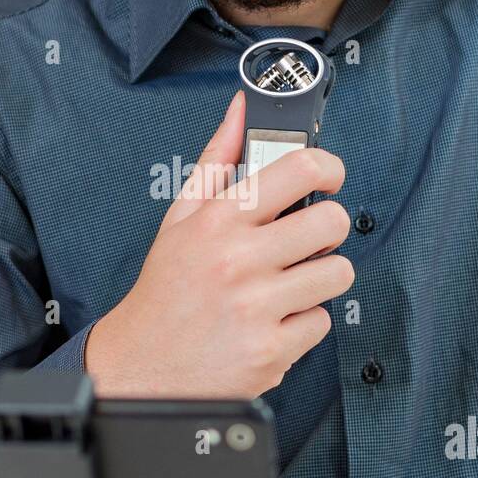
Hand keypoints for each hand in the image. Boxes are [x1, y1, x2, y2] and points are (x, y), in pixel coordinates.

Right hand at [84, 90, 353, 397]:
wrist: (140, 366)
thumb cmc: (165, 291)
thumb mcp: (181, 218)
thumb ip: (217, 160)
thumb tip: (241, 111)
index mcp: (218, 220)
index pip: (300, 170)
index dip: (328, 167)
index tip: (328, 176)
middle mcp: (238, 260)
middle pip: (332, 222)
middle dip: (328, 229)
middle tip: (307, 238)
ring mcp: (256, 307)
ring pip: (338, 273)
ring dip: (320, 278)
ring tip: (287, 283)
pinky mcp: (271, 350)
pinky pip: (322, 322)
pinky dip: (304, 323)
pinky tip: (273, 319)